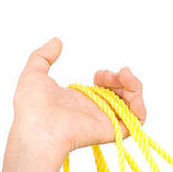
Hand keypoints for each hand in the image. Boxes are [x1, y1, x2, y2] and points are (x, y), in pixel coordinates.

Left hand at [10, 37, 145, 156]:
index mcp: (80, 101)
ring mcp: (105, 121)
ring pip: (133, 105)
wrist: (37, 129)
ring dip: (134, 86)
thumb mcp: (33, 73)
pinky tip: (132, 92)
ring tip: (122, 76)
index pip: (105, 90)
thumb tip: (57, 41)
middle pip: (122, 95)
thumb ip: (43, 56)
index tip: (97, 73)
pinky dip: (141, 105)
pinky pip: (138, 120)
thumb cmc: (31, 108)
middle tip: (106, 75)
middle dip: (122, 78)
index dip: (109, 77)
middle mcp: (95, 111)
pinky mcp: (113, 130)